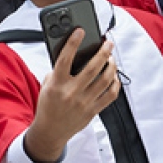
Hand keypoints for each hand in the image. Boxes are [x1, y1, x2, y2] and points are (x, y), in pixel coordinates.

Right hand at [24, 33, 119, 162]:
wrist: (50, 131)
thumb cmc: (47, 106)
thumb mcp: (47, 85)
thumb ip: (58, 71)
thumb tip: (74, 56)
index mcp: (57, 84)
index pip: (66, 58)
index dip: (73, 42)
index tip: (81, 31)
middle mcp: (72, 92)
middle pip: (93, 67)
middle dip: (104, 52)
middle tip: (108, 43)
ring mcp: (84, 102)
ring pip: (105, 80)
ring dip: (111, 65)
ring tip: (111, 58)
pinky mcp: (93, 111)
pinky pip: (110, 95)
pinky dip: (115, 83)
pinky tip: (114, 76)